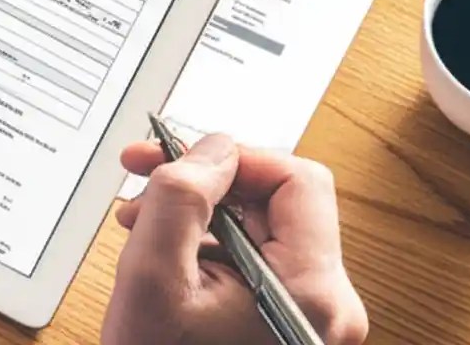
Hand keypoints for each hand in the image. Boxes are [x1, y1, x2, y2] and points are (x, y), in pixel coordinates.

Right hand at [103, 135, 367, 344]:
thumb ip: (181, 197)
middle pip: (279, 199)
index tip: (178, 158)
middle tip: (147, 175)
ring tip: (142, 221)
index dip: (234, 157)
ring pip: (263, 225)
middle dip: (206, 182)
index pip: (297, 180)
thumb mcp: (152, 276)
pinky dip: (210, 242)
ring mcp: (310, 316)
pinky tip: (165, 249)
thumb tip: (213, 147)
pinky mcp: (290, 323)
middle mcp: (327, 304)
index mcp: (310, 291)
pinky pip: (258, 257)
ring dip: (201, 210)